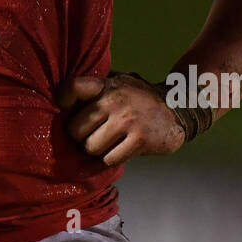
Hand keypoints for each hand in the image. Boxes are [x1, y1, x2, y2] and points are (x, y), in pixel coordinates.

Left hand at [59, 71, 185, 166]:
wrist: (178, 109)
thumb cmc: (141, 98)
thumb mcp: (119, 83)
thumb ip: (97, 88)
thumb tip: (63, 99)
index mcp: (107, 85)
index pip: (72, 88)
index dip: (63, 100)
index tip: (65, 108)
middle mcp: (114, 100)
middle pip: (76, 128)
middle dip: (80, 136)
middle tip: (89, 135)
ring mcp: (127, 120)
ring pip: (90, 147)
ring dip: (96, 150)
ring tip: (105, 143)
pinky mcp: (139, 140)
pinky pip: (109, 158)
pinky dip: (111, 158)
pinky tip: (119, 150)